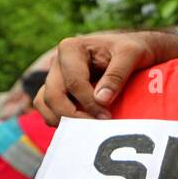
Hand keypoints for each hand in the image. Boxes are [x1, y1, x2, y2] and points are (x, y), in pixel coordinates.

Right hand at [36, 30, 177, 124]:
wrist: (132, 51)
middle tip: (95, 129)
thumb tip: (101, 100)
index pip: (73, 82)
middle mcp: (58, 62)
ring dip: (61, 120)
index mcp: (71, 49)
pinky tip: (80, 127)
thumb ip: (117, 75)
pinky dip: (58, 119)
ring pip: (45, 103)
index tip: (106, 117)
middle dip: (72, 116)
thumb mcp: (131, 55)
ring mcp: (55, 76)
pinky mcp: (58, 89)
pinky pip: (48, 107)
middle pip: (53, 95)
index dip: (89, 103)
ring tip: (86, 129)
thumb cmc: (132, 49)